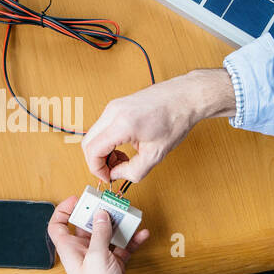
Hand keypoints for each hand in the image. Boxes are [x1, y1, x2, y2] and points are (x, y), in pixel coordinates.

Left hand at [48, 197, 150, 273]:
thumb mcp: (96, 257)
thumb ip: (100, 233)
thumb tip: (101, 214)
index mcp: (70, 251)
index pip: (58, 226)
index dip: (63, 211)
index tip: (77, 199)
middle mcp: (83, 253)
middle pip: (87, 227)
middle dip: (98, 214)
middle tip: (110, 203)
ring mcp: (99, 259)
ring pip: (107, 235)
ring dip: (118, 225)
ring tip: (129, 216)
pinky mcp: (115, 266)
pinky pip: (123, 247)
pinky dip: (132, 240)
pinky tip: (141, 234)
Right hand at [82, 70, 233, 183]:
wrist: (185, 96)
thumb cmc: (176, 118)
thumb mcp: (156, 154)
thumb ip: (134, 171)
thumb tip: (118, 175)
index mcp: (122, 124)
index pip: (92, 150)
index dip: (96, 169)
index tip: (107, 177)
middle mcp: (113, 112)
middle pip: (88, 142)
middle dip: (97, 161)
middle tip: (113, 170)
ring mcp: (113, 106)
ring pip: (94, 135)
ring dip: (103, 151)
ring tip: (123, 159)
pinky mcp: (117, 105)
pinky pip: (102, 127)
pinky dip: (108, 141)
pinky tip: (124, 147)